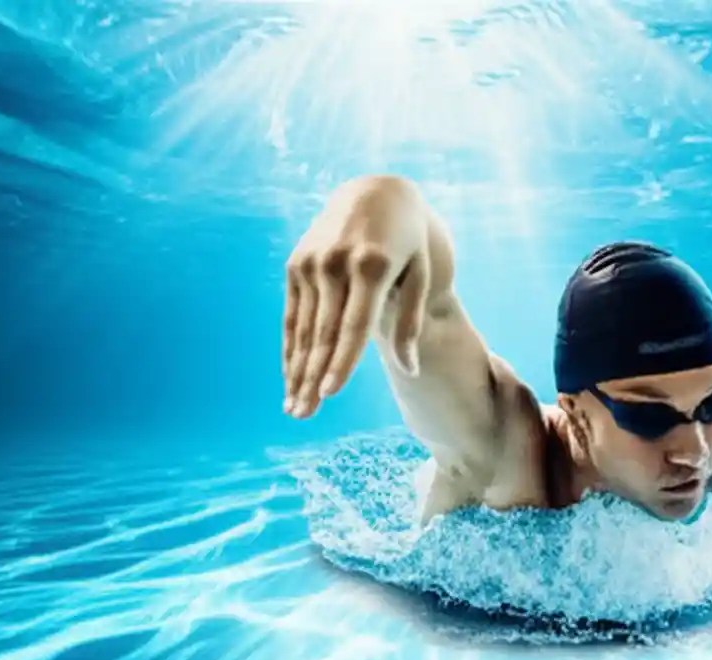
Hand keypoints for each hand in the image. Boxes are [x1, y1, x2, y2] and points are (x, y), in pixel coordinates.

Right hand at [282, 177, 427, 418]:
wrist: (376, 192)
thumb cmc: (409, 241)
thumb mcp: (422, 272)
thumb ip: (412, 321)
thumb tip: (411, 368)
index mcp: (372, 265)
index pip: (354, 324)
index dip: (342, 361)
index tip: (331, 392)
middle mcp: (336, 263)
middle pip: (322, 332)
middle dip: (312, 377)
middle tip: (303, 415)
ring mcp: (311, 262)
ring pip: (302, 328)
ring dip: (296, 370)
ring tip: (295, 407)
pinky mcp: (296, 264)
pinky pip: (292, 314)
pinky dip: (291, 347)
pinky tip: (290, 376)